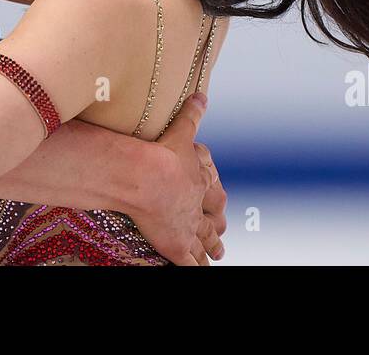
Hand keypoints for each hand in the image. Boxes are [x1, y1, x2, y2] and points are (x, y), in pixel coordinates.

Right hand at [128, 93, 226, 265]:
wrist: (146, 177)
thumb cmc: (162, 154)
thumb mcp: (181, 131)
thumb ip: (192, 115)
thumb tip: (202, 96)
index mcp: (200, 182)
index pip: (212, 193)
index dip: (216, 199)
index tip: (220, 201)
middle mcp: (198, 207)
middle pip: (213, 220)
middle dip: (218, 228)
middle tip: (223, 233)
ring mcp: (188, 228)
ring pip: (204, 242)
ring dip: (212, 249)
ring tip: (219, 255)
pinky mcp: (176, 246)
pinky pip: (190, 262)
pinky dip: (197, 267)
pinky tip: (201, 271)